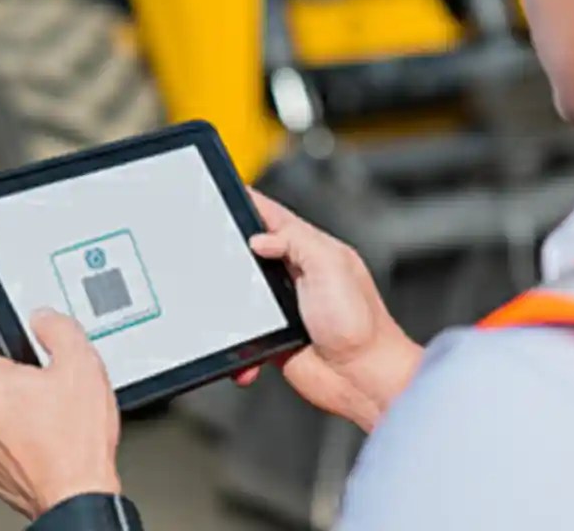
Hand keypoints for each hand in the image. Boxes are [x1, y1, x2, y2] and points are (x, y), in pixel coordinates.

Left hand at [0, 311, 121, 519]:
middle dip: (5, 369)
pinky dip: (13, 433)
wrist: (76, 496)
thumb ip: (59, 330)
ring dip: (10, 404)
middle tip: (39, 372)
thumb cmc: (75, 443)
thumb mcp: (82, 366)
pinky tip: (44, 434)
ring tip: (48, 408)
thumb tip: (45, 320)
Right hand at [236, 189, 422, 430]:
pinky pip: (244, 337)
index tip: (227, 195)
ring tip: (225, 307)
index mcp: (313, 250)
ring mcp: (284, 308)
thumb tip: (260, 238)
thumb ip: (297, 241)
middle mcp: (298, 276)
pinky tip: (247, 351)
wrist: (363, 379)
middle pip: (251, 254)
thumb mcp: (331, 265)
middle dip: (230, 254)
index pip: (275, 218)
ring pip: (241, 296)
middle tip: (210, 253)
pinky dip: (239, 346)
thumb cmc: (361, 324)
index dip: (251, 205)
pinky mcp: (274, 339)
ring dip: (230, 306)